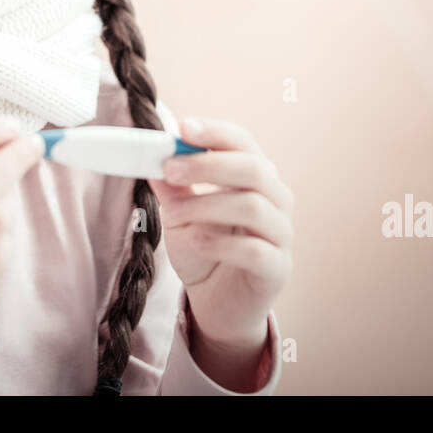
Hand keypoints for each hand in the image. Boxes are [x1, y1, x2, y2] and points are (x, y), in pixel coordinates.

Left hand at [148, 117, 292, 346]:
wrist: (217, 303)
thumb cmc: (204, 250)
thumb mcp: (180, 213)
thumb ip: (172, 185)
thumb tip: (150, 154)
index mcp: (255, 177)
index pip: (243, 143)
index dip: (216, 133)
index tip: (183, 128)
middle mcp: (276, 200)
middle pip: (253, 169)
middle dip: (208, 165)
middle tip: (170, 168)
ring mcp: (281, 234)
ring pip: (253, 206)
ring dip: (206, 205)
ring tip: (173, 213)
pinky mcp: (277, 269)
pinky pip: (254, 250)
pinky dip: (220, 242)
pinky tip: (196, 241)